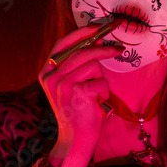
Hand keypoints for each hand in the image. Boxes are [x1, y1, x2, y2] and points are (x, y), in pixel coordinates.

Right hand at [39, 24, 124, 166]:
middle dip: (103, 49)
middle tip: (119, 50)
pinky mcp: (76, 93)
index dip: (81, 33)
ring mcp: (62, 84)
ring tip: (95, 93)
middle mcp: (51, 76)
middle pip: (82, 51)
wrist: (75, 139)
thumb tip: (94, 41)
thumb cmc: (77, 111)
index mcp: (47, 72)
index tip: (98, 28)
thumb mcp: (70, 85)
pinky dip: (104, 92)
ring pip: (93, 65)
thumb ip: (76, 66)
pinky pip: (100, 82)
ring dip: (100, 79)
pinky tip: (96, 103)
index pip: (62, 43)